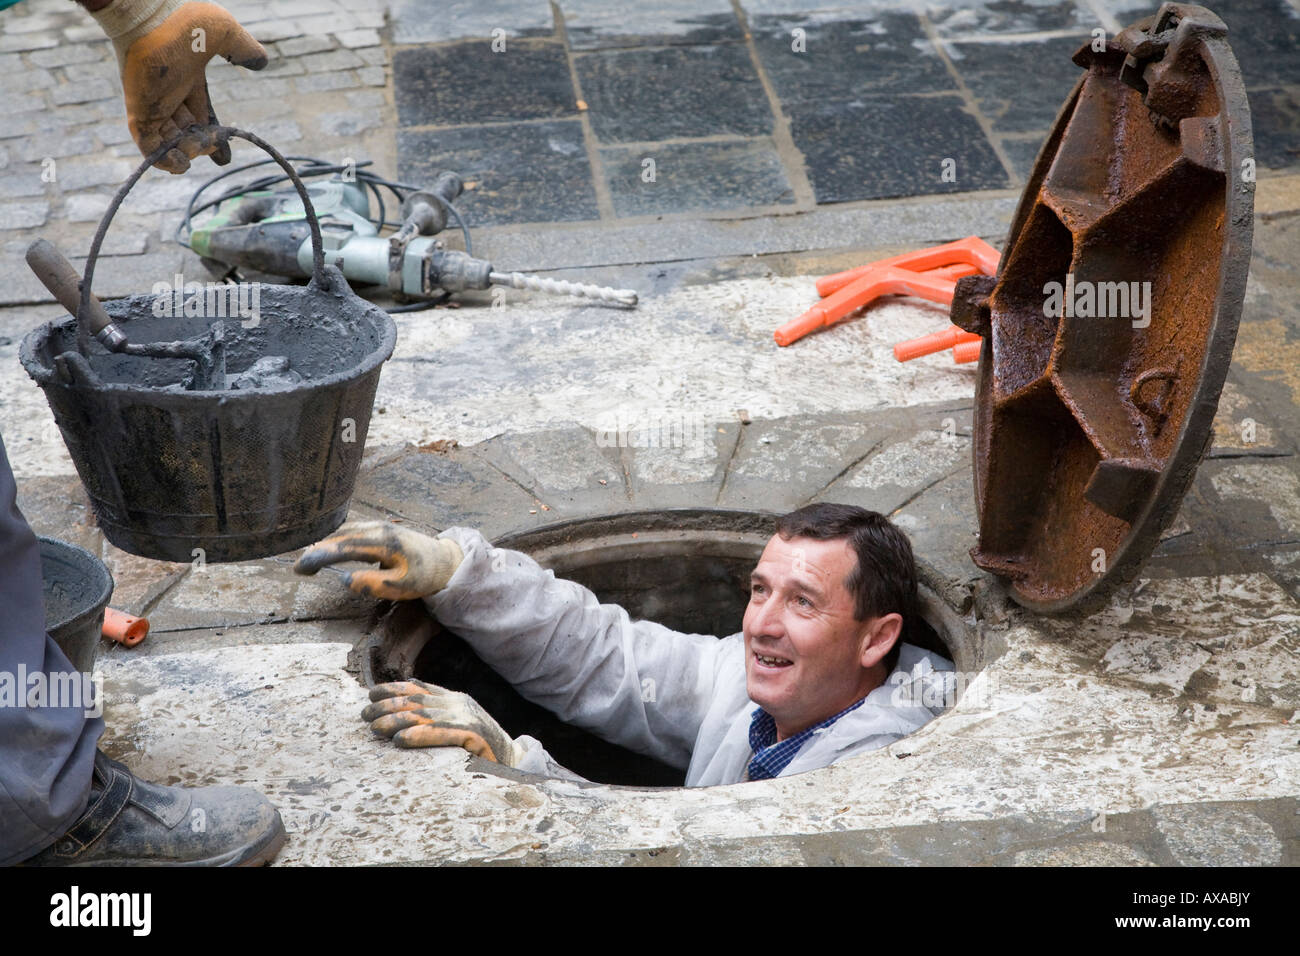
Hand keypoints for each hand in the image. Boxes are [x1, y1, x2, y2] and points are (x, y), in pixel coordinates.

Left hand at [91, 0, 268, 172]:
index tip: (223, 156)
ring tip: (197, 146)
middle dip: (202, 145)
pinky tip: (182, 164)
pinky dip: (165, 161)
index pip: (202, 116)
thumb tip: (262, 62)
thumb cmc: (186, 23)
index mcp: (189, 80)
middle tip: (211, 143)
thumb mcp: (226, 34)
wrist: (153, 18)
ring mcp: (153, 105)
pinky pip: (149, 148)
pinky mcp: (139, 114)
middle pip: (188, 132)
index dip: (213, 136)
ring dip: (187, 153)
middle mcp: (170, 95)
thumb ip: (245, 49)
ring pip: (171, 142)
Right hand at [293, 521, 463, 600]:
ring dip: (325, 545)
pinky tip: (327, 550)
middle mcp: (378, 529)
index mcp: (383, 543)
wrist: (444, 560)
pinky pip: (351, 531)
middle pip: (339, 537)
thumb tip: (344, 579)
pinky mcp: (378, 528)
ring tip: (308, 562)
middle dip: (316, 552)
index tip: (300, 568)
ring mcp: (378, 526)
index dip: (319, 557)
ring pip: (343, 532)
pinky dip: (335, 540)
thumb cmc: (424, 575)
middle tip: (298, 570)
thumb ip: (373, 584)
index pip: (343, 548)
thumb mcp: (401, 586)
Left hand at [362, 680, 524, 765]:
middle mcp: (460, 704)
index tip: (372, 693)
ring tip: (375, 727)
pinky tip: (400, 741)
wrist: (514, 761)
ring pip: (424, 716)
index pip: (420, 688)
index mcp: (456, 699)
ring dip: (396, 721)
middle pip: (418, 701)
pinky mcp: (474, 737)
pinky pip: (440, 735)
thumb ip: (438, 711)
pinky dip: (418, 736)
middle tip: (365, 713)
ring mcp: (468, 719)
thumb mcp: (458, 722)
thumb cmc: (482, 746)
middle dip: (388, 705)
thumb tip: (410, 695)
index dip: (394, 689)